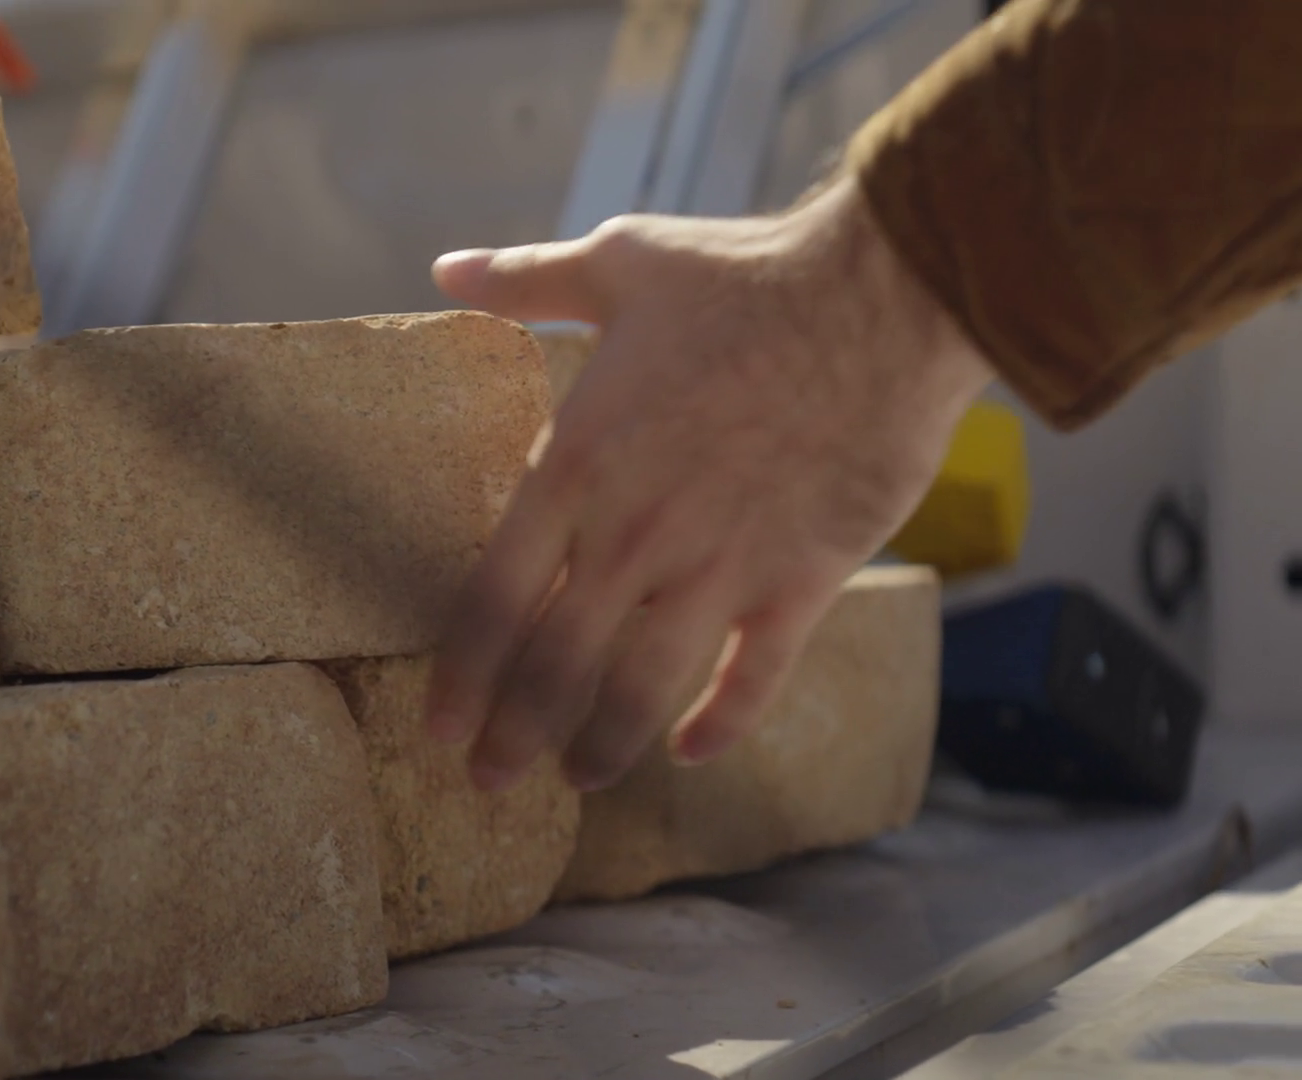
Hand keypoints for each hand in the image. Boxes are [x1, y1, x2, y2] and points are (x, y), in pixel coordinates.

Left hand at [427, 175, 992, 792]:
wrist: (882, 294)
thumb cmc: (745, 276)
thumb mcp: (619, 262)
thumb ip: (526, 281)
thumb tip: (447, 267)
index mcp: (577, 463)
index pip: (495, 599)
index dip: (464, 675)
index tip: (439, 725)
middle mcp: (636, 533)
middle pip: (556, 664)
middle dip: (514, 734)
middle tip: (488, 781)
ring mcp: (720, 565)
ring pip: (643, 688)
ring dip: (603, 745)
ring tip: (577, 779)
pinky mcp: (802, 580)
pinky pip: (754, 678)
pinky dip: (721, 724)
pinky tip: (690, 750)